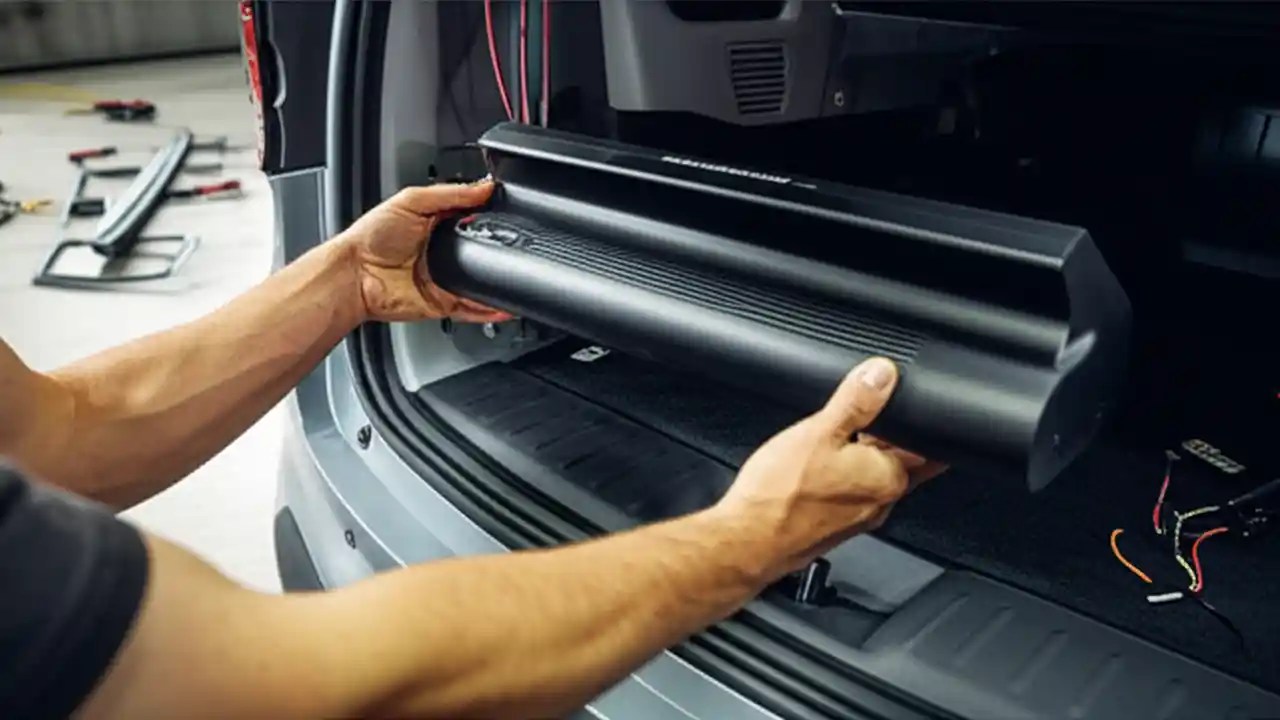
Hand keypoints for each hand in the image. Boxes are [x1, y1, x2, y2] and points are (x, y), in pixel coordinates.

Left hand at [338, 181, 511, 322]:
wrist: (354, 276)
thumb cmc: (370, 237)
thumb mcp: (411, 200)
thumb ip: (450, 193)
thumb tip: (483, 187)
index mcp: (437, 224)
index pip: (473, 217)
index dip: (489, 213)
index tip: (505, 208)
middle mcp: (443, 252)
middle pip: (482, 250)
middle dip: (499, 247)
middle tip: (511, 240)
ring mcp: (445, 279)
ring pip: (482, 281)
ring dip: (499, 279)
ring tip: (516, 272)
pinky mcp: (444, 303)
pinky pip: (473, 308)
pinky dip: (491, 308)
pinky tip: (505, 303)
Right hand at [714, 357, 944, 581]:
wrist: (746, 541)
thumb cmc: (781, 495)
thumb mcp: (818, 431)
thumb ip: (856, 401)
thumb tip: (882, 374)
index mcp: (889, 477)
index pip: (924, 445)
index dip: (912, 423)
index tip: (900, 407)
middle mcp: (880, 502)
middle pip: (897, 461)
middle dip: (881, 438)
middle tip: (855, 418)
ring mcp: (857, 519)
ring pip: (869, 478)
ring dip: (856, 459)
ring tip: (827, 442)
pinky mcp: (834, 527)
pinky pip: (847, 495)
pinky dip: (837, 479)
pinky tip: (811, 471)